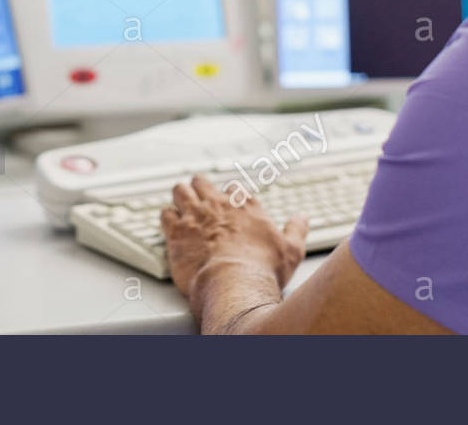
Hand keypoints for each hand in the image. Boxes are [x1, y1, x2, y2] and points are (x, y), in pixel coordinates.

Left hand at [160, 175, 307, 303]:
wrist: (233, 285)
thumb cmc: (261, 270)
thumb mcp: (291, 250)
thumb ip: (296, 230)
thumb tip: (303, 218)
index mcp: (244, 206)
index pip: (233, 189)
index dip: (230, 196)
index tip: (229, 204)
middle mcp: (218, 205)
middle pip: (203, 182)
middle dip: (200, 188)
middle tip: (199, 198)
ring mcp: (194, 215)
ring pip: (180, 191)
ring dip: (180, 197)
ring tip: (181, 204)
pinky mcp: (176, 231)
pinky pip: (165, 213)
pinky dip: (167, 217)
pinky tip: (170, 225)